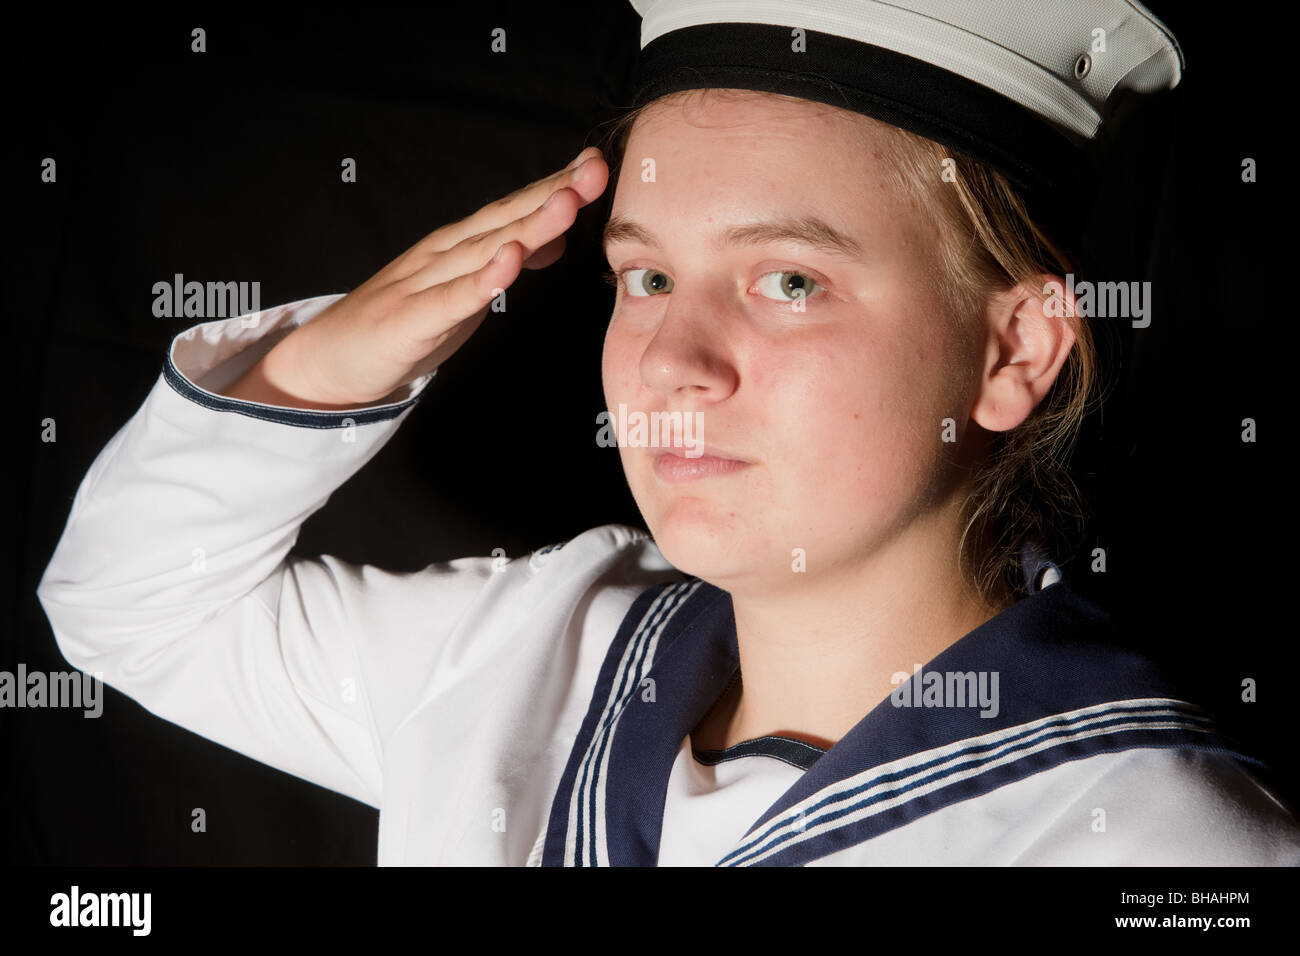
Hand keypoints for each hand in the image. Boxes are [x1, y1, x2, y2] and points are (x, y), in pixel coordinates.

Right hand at [222, 146, 609, 408]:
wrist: (328, 360)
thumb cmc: (404, 324)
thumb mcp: (467, 291)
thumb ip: (509, 263)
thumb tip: (558, 240)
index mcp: (460, 246)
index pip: (515, 210)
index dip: (556, 187)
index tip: (597, 164)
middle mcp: (444, 254)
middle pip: (505, 219)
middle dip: (553, 192)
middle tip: (595, 167)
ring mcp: (424, 284)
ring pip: (485, 251)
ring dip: (528, 225)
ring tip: (567, 203)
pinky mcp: (410, 322)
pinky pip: (452, 299)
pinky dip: (483, 279)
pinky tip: (510, 260)